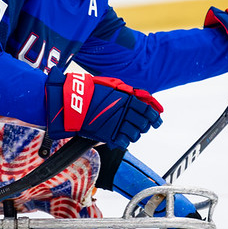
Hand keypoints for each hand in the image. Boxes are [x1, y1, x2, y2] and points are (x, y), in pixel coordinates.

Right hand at [45, 69, 162, 149]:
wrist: (71, 102)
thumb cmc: (88, 92)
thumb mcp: (110, 86)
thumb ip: (126, 92)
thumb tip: (139, 96)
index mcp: (126, 99)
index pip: (147, 110)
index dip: (154, 116)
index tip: (156, 120)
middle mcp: (124, 112)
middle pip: (143, 123)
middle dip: (143, 126)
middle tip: (141, 127)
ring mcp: (116, 124)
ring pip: (135, 134)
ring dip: (134, 134)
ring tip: (128, 133)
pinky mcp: (108, 135)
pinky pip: (123, 142)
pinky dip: (124, 142)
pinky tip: (121, 139)